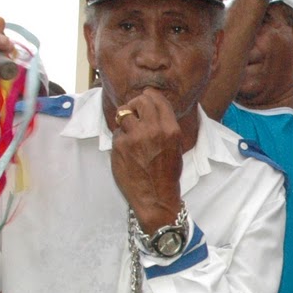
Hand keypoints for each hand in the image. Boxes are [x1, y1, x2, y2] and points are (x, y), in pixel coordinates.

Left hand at [109, 89, 184, 233]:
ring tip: (128, 129)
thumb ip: (165, 126)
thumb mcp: (175, 147)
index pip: (158, 100)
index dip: (150, 96)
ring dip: (124, 118)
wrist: (155, 197)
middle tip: (133, 111)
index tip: (146, 96)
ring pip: (124, 113)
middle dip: (135, 104)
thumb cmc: (166, 174)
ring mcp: (135, 138)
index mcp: (171, 130)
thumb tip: (154, 106)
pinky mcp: (120, 146)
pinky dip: (120, 137)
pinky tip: (126, 150)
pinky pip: (117, 132)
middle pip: (140, 101)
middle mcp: (153, 130)